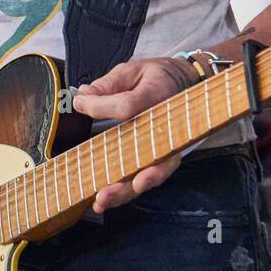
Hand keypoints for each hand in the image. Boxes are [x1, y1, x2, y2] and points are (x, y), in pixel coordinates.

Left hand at [71, 56, 197, 212]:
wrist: (189, 81)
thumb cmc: (159, 77)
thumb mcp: (134, 69)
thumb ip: (110, 83)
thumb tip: (85, 94)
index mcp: (158, 95)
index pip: (128, 106)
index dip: (100, 106)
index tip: (81, 103)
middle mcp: (167, 124)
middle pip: (147, 154)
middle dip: (123, 174)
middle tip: (101, 189)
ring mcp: (168, 143)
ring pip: (152, 173)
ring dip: (126, 190)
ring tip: (102, 200)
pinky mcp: (165, 155)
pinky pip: (150, 175)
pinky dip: (130, 190)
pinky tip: (108, 200)